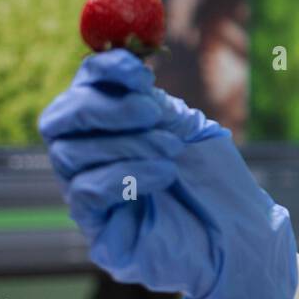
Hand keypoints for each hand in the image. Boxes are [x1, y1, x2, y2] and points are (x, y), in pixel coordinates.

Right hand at [39, 50, 296, 298]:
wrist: (238, 234)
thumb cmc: (215, 179)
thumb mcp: (188, 129)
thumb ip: (154, 101)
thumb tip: (130, 65)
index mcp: (112, 122)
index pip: (86, 85)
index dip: (104, 71)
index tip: (138, 71)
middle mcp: (89, 153)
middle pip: (60, 118)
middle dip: (105, 108)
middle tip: (150, 112)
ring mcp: (87, 189)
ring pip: (71, 154)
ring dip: (126, 145)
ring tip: (172, 151)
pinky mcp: (95, 225)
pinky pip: (85, 191)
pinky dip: (125, 175)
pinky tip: (163, 175)